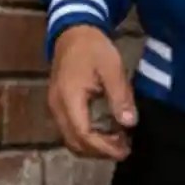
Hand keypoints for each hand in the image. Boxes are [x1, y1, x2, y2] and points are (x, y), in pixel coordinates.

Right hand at [48, 25, 135, 160]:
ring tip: (118, 140)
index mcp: (69, 98)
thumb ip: (120, 97)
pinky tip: (107, 131)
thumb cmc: (94, 49)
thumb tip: (129, 123)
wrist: (74, 32)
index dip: (104, 148)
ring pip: (71, 139)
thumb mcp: (112, 69)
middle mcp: (57, 107)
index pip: (83, 135)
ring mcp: (55, 107)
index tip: (125, 150)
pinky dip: (88, 137)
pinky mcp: (59, 106)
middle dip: (100, 151)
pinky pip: (70, 130)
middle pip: (75, 143)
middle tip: (125, 147)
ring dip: (94, 146)